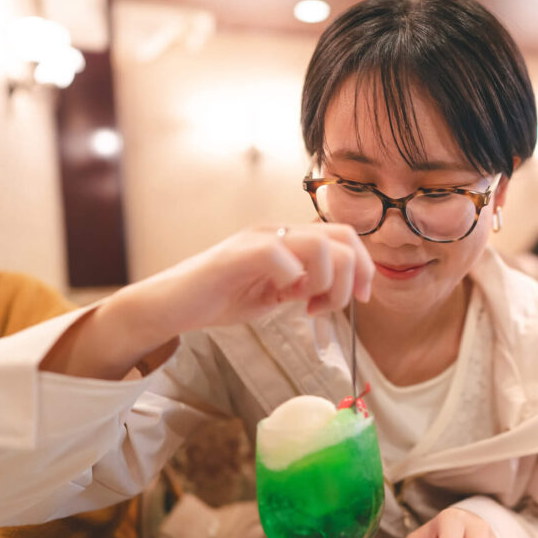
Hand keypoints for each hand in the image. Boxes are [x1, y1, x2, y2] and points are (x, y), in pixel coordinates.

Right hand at [41, 224, 373, 379]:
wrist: (172, 306)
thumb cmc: (220, 298)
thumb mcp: (277, 293)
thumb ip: (307, 286)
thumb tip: (341, 290)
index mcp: (289, 238)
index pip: (345, 236)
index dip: (365, 266)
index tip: (363, 298)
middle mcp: (276, 231)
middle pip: (342, 236)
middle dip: (352, 278)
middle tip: (330, 306)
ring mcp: (257, 240)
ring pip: (319, 245)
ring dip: (326, 282)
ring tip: (308, 304)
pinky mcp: (237, 255)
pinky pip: (280, 255)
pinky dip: (293, 280)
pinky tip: (284, 298)